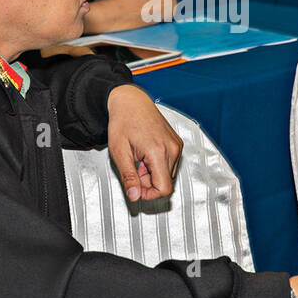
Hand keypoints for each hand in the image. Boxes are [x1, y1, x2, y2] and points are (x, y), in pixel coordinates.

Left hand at [107, 84, 182, 201]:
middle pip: (166, 182)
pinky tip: (146, 154)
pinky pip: (171, 164)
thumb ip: (129, 177)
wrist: (131, 102)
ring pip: (168, 174)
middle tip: (134, 168)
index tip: (137, 189)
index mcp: (159, 152)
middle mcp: (172, 149)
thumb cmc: (124, 121)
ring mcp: (176, 145)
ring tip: (140, 159)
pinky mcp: (177, 143)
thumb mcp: (120, 152)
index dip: (149, 194)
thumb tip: (134, 196)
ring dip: (153, 173)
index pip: (164, 189)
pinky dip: (158, 164)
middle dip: (148, 182)